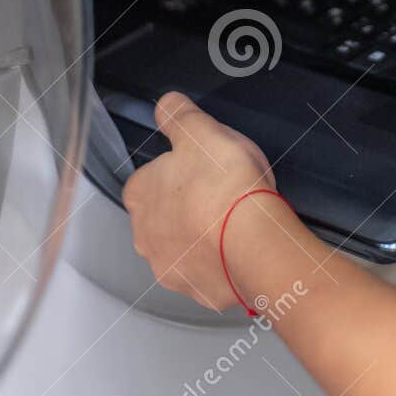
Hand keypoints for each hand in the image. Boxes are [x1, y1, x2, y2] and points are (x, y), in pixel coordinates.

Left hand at [120, 92, 276, 309]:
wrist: (254, 242)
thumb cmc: (226, 187)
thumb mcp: (201, 131)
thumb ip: (178, 115)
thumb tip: (166, 104)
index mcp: (141, 194)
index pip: (146, 179)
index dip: (174, 172)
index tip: (198, 168)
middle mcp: (146, 236)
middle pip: (161, 216)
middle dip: (185, 207)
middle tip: (219, 193)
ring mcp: (170, 267)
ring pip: (181, 248)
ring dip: (200, 237)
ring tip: (234, 222)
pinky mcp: (197, 291)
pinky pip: (205, 274)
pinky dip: (219, 263)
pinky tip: (240, 248)